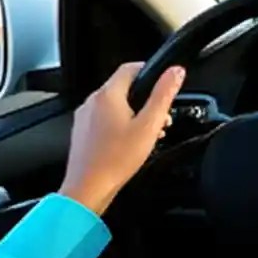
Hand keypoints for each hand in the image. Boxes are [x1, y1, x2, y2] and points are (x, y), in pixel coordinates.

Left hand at [59, 62, 184, 213]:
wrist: (88, 188)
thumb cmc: (116, 159)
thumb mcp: (149, 125)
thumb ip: (163, 95)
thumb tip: (175, 71)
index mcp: (107, 95)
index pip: (130, 68)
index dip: (150, 71)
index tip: (163, 82)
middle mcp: (91, 102)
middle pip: (123, 88)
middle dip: (146, 98)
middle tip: (161, 116)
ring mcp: (84, 118)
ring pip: (114, 105)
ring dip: (134, 113)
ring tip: (148, 133)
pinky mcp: (82, 132)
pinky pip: (104, 119)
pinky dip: (120, 124)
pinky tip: (130, 143)